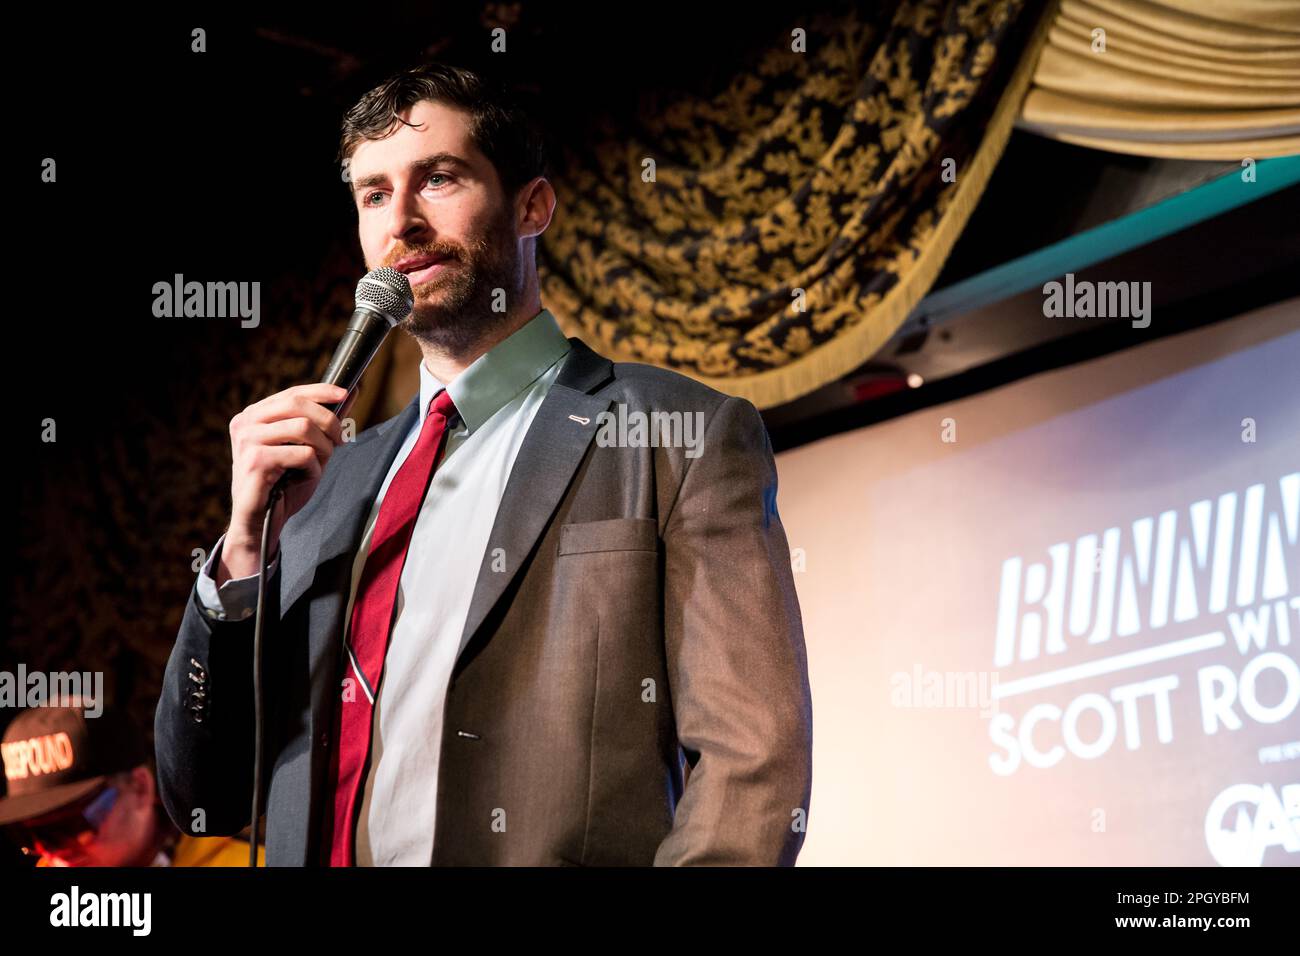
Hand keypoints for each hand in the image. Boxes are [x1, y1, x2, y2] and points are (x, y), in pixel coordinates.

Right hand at [218, 383, 351, 581]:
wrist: (262, 522)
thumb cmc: (283, 486)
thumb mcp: (308, 449)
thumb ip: (325, 423)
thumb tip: (351, 392)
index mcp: (254, 416)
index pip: (292, 393)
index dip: (322, 391)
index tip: (346, 394)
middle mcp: (246, 423)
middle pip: (298, 404)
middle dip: (329, 421)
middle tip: (340, 440)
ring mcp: (247, 440)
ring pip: (303, 427)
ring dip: (323, 447)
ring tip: (318, 463)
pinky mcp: (255, 461)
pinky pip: (301, 454)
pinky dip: (313, 468)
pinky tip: (303, 479)